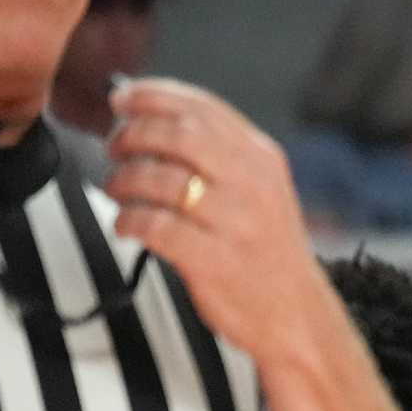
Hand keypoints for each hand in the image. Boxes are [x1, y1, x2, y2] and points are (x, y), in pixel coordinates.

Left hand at [105, 77, 327, 363]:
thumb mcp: (260, 190)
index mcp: (263, 159)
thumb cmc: (265, 252)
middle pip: (178, 135)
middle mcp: (253, 184)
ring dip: (123, 180)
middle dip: (132, 134)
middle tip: (114, 147)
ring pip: (160, 179)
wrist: (296, 315)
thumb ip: (219, 155)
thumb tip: (150, 118)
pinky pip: (154, 226)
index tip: (122, 98)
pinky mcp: (215, 260)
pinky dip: (128, 220)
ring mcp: (236, 222)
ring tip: (116, 189)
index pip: (202, 108)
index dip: (152, 96)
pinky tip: (126, 225)